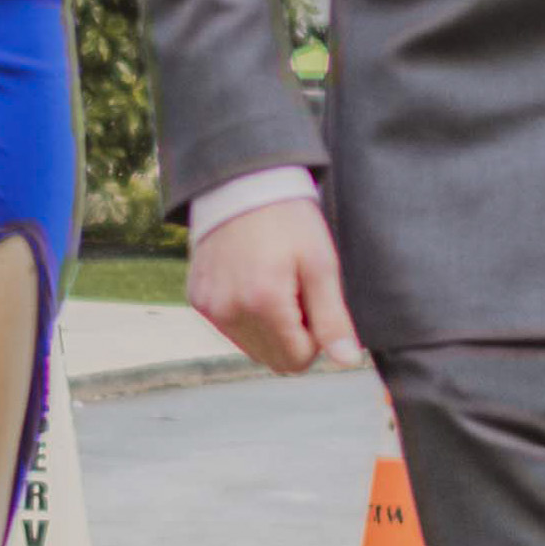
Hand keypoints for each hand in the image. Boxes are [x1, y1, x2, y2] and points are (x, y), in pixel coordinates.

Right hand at [187, 195, 364, 375]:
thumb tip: (346, 362)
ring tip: (274, 284)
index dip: (314, 337)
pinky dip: (246, 315)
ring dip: (269, 328)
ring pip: (252, 348)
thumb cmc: (288, 220)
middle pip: (274, 360)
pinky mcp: (197, 299)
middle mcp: (229, 311)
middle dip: (292, 336)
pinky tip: (251, 280)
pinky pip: (230, 329)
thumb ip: (332, 318)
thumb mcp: (320, 265)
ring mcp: (209, 307)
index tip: (314, 301)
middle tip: (296, 293)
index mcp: (263, 303)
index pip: (297, 360)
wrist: (242, 184)